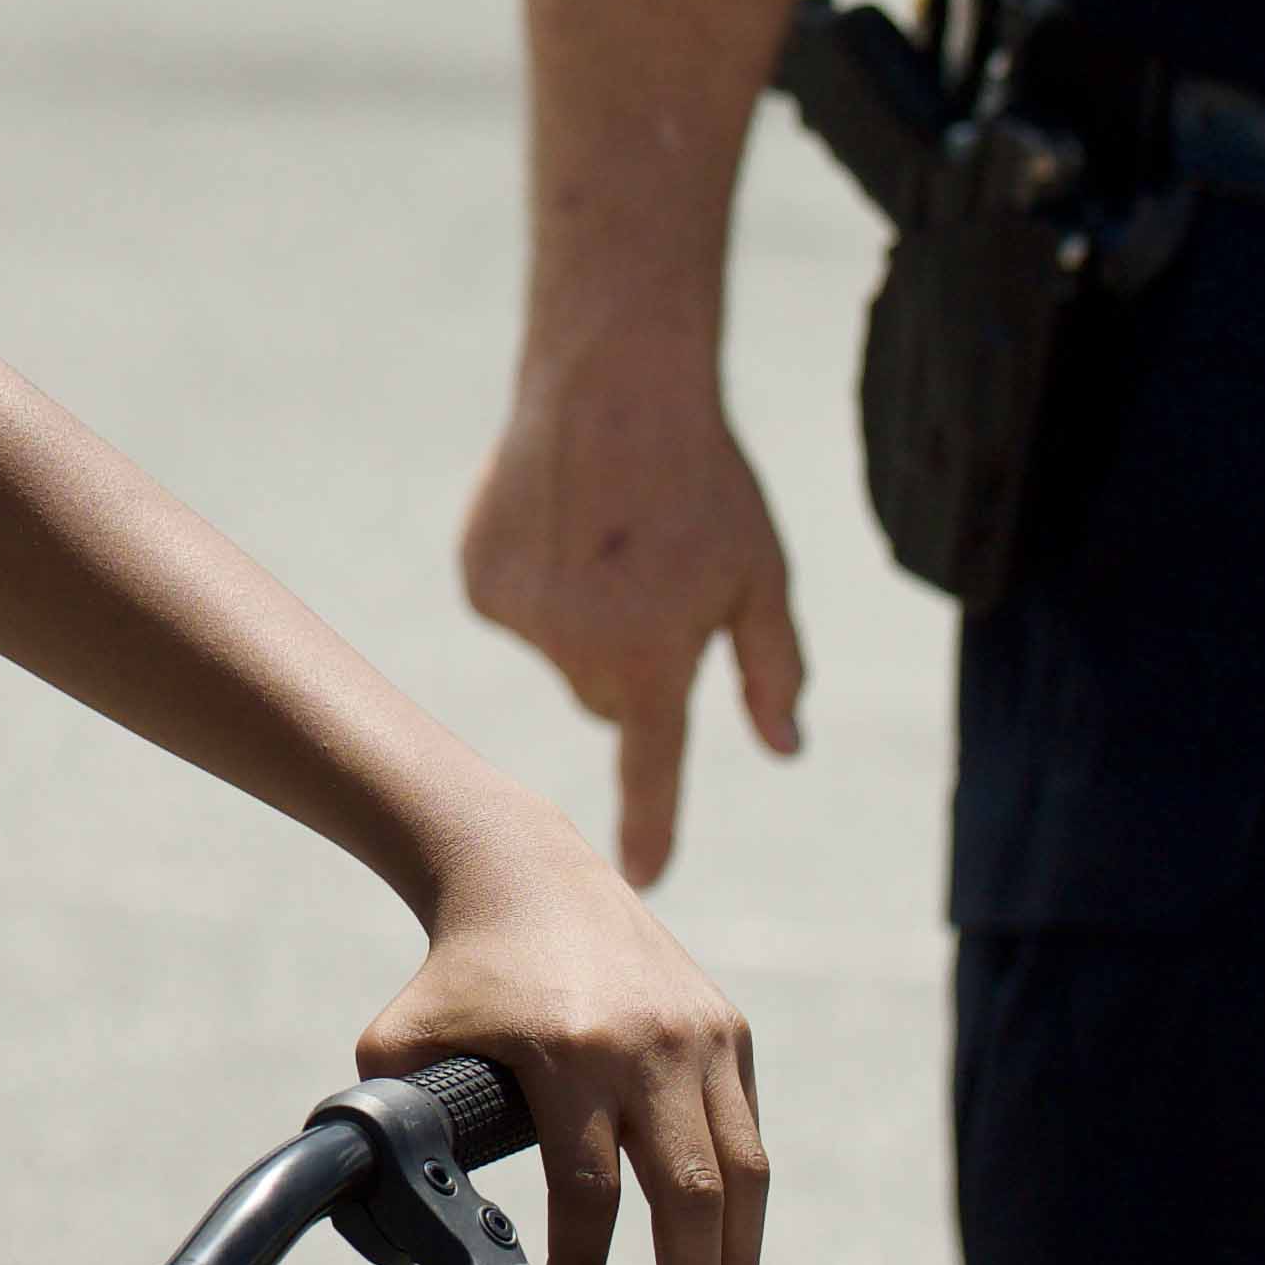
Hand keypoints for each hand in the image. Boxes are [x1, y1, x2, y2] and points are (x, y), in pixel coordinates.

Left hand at [361, 821, 771, 1264]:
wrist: (530, 876)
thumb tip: (387, 1219)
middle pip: (691, 1194)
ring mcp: (702, 1038)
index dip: (582, 1258)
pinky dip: (744, 1206)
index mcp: (570, 1052)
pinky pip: (745, 1135)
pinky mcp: (729, 1032)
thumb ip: (393, 1123)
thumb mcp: (403, 1042)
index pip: (589, 1186)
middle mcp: (651, 1046)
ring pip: (742, 1174)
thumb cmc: (460, 974)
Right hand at [456, 324, 804, 882]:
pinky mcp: (479, 581)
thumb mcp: (760, 575)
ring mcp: (518, 617)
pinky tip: (562, 522)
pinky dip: (537, 583)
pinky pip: (516, 610)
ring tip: (606, 536)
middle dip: (627, 656)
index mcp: (652, 657)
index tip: (645, 880)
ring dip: (581, 616)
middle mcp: (575, 649)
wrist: (613, 383)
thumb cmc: (704, 481)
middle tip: (651, 579)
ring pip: (558, 652)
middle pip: (603, 696)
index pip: (651, 766)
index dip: (651, 826)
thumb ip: (772, 671)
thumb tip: (785, 747)